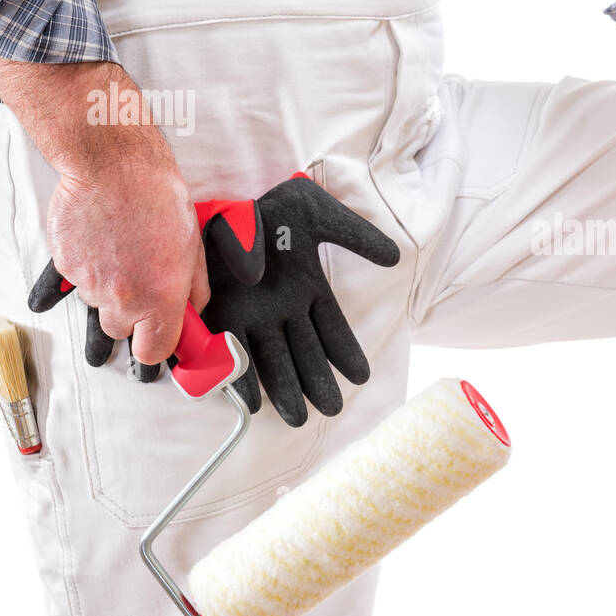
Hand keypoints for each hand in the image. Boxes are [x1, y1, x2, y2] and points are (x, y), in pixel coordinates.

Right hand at [45, 151, 207, 363]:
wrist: (115, 166)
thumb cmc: (158, 200)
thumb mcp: (194, 249)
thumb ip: (193, 291)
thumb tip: (192, 315)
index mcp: (159, 299)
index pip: (152, 353)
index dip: (155, 350)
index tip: (157, 342)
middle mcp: (122, 298)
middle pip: (121, 332)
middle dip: (131, 318)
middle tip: (140, 288)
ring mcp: (89, 284)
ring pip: (96, 306)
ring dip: (108, 292)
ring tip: (121, 256)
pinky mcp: (65, 266)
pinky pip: (74, 284)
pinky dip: (85, 272)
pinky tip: (96, 252)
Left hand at [201, 175, 399, 426]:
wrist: (231, 197)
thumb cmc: (278, 208)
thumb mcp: (323, 215)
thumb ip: (357, 235)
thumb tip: (393, 257)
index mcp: (308, 287)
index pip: (332, 327)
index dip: (346, 352)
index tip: (361, 377)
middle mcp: (283, 306)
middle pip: (304, 351)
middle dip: (316, 381)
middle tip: (330, 411)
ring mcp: (253, 312)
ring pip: (273, 358)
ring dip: (285, 388)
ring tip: (296, 418)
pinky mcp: (222, 310)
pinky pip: (232, 347)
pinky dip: (241, 374)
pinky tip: (251, 401)